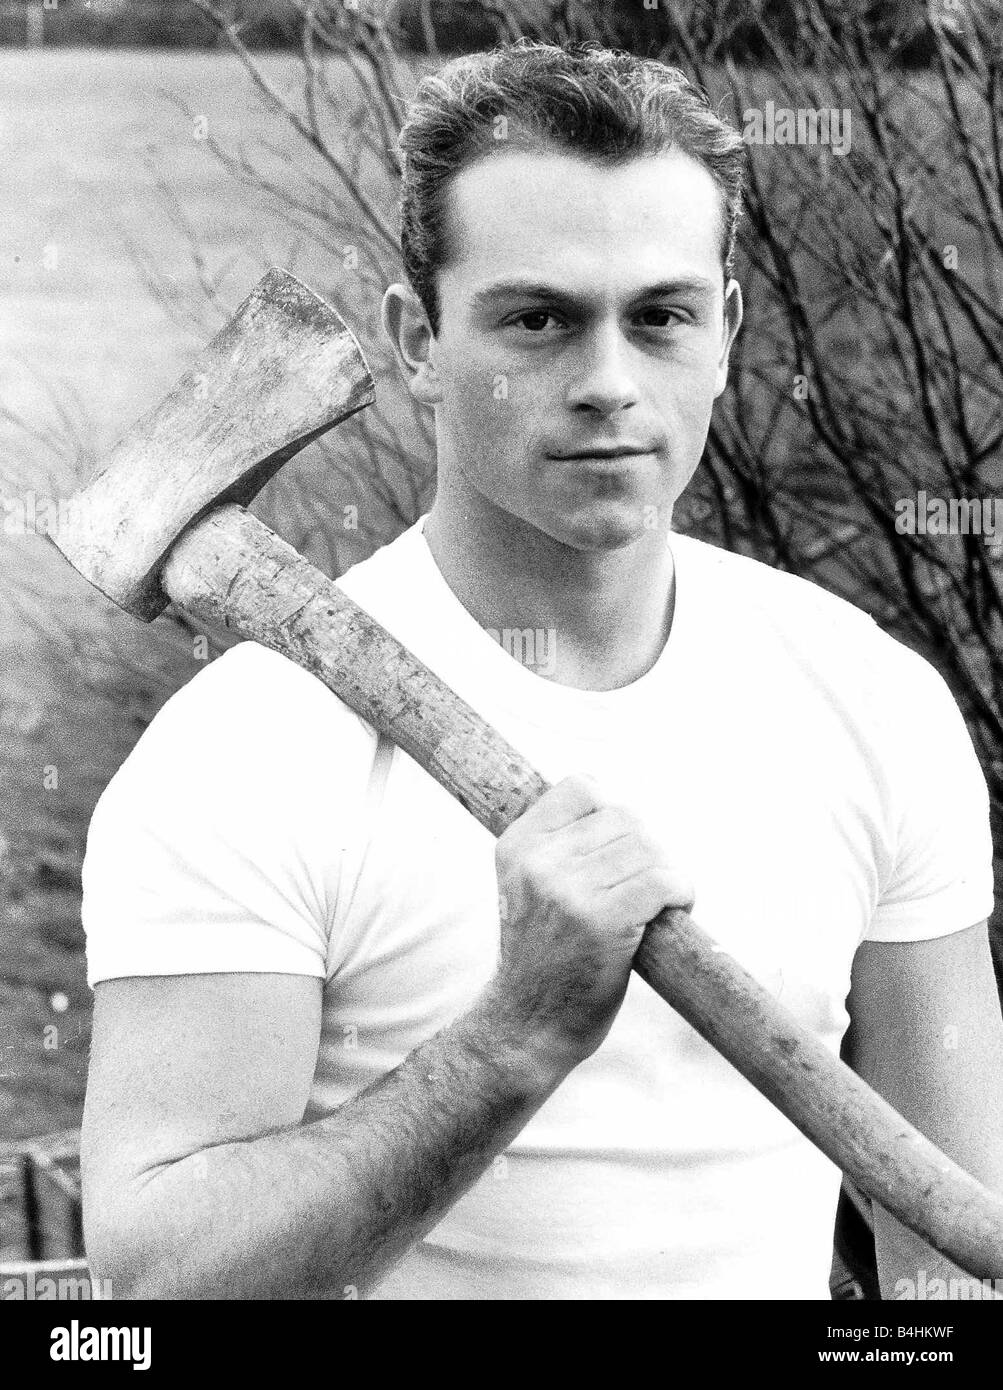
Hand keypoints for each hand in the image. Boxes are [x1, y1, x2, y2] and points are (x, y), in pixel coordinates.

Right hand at [481, 774, 694, 1074]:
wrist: (528, 1025)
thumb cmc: (543, 955)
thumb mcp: (528, 888)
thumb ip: (559, 846)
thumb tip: (623, 811)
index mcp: (517, 846)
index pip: (581, 787)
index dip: (612, 812)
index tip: (617, 850)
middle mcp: (538, 862)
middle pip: (625, 818)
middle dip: (647, 849)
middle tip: (646, 886)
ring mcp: (569, 891)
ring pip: (648, 847)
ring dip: (668, 872)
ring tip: (660, 901)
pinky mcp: (603, 921)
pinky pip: (662, 880)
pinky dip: (681, 891)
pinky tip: (676, 908)